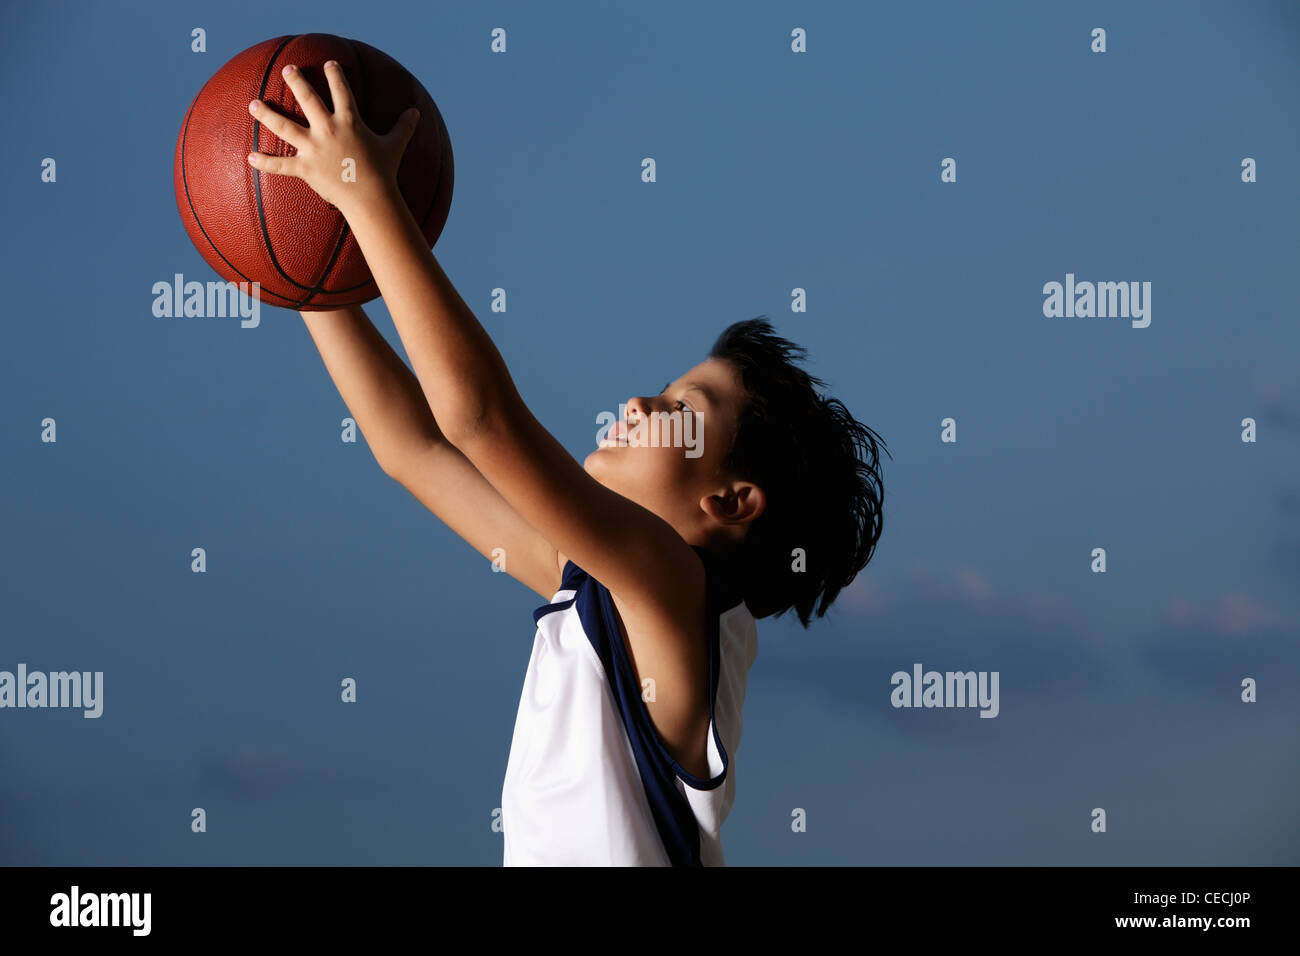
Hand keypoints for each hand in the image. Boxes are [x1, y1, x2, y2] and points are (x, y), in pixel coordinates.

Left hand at [246, 61, 418, 215]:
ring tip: (253, 104)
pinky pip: (281, 165)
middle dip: (296, 81)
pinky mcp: (306, 168)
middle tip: (287, 69)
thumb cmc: (384, 172)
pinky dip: (265, 163)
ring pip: (284, 126)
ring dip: (266, 114)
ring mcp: (314, 148)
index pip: (341, 91)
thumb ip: (403, 127)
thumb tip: (416, 113)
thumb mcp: (395, 146)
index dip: (335, 75)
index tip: (329, 64)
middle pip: (308, 98)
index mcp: (349, 121)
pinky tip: (250, 157)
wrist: (371, 197)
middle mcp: (328, 129)